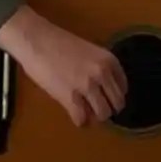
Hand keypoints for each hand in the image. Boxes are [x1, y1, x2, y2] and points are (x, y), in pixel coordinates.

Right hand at [0, 5, 127, 126]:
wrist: (37, 41)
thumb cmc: (60, 43)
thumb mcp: (91, 52)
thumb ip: (101, 68)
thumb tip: (105, 88)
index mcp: (110, 61)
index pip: (123, 88)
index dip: (115, 96)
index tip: (108, 99)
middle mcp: (103, 74)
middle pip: (116, 103)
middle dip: (108, 108)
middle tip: (98, 109)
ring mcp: (87, 86)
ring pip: (102, 113)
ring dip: (95, 116)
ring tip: (87, 113)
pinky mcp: (70, 97)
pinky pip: (82, 118)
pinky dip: (80, 120)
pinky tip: (75, 116)